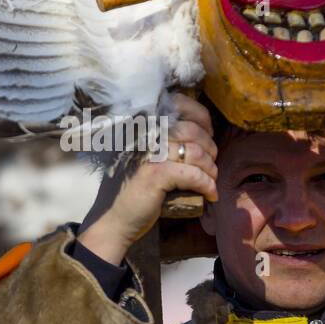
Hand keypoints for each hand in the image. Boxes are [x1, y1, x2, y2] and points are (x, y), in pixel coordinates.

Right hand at [77, 93, 218, 266]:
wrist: (114, 221)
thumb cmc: (134, 189)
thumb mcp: (148, 156)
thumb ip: (166, 139)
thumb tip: (205, 133)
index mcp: (143, 124)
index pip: (178, 103)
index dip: (201, 118)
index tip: (208, 136)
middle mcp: (144, 133)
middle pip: (193, 131)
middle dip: (210, 149)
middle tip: (210, 167)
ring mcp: (149, 152)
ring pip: (197, 152)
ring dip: (211, 169)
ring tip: (210, 181)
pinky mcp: (155, 174)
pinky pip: (193, 174)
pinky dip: (207, 185)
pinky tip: (210, 194)